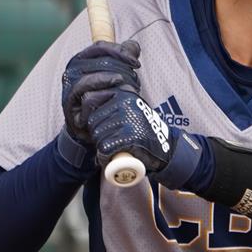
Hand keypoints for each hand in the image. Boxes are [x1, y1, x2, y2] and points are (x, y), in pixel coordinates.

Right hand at [60, 40, 140, 145]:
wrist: (90, 126)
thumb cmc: (103, 96)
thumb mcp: (114, 75)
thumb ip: (123, 59)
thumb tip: (133, 45)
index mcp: (82, 59)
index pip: (100, 47)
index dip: (119, 51)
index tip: (135, 63)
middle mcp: (72, 72)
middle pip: (97, 63)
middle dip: (119, 69)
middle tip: (134, 79)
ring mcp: (70, 90)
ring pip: (88, 80)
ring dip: (109, 81)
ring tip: (123, 84)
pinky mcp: (72, 109)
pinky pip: (86, 100)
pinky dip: (102, 97)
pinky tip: (114, 97)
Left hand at [84, 89, 206, 188]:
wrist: (166, 149)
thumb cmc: (143, 132)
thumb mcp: (130, 110)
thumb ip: (112, 105)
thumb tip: (85, 101)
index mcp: (123, 93)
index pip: (90, 103)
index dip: (92, 119)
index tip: (101, 127)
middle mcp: (125, 102)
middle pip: (92, 122)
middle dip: (97, 135)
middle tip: (110, 142)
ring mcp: (128, 118)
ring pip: (97, 136)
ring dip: (101, 146)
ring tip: (113, 150)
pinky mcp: (130, 136)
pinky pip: (105, 147)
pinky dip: (105, 157)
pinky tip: (113, 158)